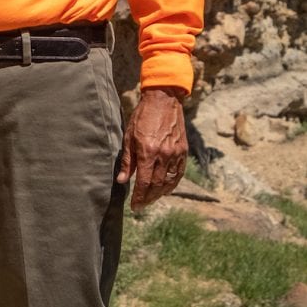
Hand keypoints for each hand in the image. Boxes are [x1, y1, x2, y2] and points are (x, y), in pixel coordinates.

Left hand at [117, 86, 188, 210]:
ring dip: (160, 194)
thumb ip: (127, 161)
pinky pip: (179, 173)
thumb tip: (122, 181)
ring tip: (151, 199)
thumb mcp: (129, 137)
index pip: (144, 181)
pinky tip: (165, 189)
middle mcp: (164, 155)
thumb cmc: (142, 117)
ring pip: (169, 181)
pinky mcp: (183, 151)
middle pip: (157, 184)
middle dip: (148, 198)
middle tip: (141, 206)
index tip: (134, 206)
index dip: (139, 196)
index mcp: (148, 151)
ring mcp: (176, 153)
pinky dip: (172, 184)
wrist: (163, 100)